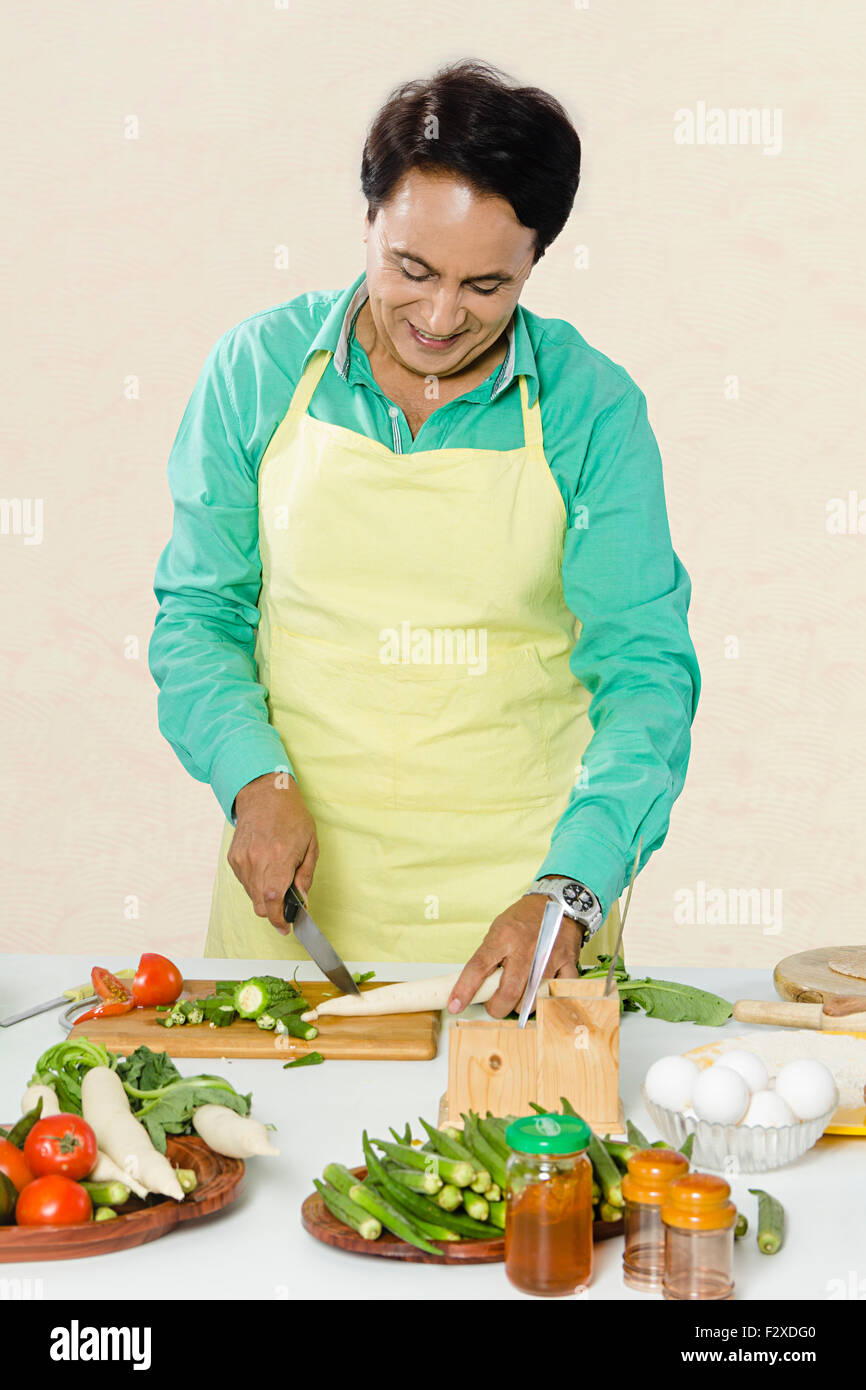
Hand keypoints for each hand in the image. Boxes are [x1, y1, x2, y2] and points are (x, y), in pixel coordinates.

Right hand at [228, 773, 318, 934]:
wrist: (265, 795)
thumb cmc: (292, 817)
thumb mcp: (310, 844)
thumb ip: (306, 875)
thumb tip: (301, 899)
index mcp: (279, 857)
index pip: (273, 899)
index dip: (278, 919)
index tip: (284, 927)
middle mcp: (257, 860)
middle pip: (260, 904)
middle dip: (273, 912)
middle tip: (285, 907)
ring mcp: (242, 859)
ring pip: (251, 896)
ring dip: (264, 897)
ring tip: (276, 878)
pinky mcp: (233, 858)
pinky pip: (244, 882)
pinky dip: (255, 884)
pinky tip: (265, 868)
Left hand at [447, 895, 584, 1018]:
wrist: (558, 902)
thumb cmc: (524, 918)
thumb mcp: (499, 929)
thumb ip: (489, 956)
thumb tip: (475, 985)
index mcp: (502, 937)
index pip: (478, 967)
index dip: (464, 990)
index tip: (455, 1005)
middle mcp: (525, 948)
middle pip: (508, 993)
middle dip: (497, 1008)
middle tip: (495, 1006)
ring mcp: (548, 957)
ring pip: (532, 999)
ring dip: (520, 1006)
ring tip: (517, 998)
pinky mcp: (567, 963)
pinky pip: (556, 993)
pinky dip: (546, 998)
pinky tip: (540, 992)